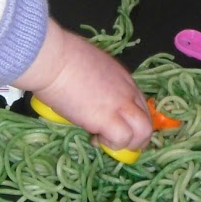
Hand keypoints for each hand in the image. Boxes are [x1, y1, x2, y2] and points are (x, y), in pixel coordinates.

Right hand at [19, 21, 151, 155]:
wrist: (53, 59)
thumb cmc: (62, 57)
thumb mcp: (91, 65)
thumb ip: (98, 81)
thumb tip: (89, 92)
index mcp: (123, 78)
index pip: (140, 104)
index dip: (130, 119)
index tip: (112, 123)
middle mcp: (127, 92)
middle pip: (147, 121)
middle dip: (135, 137)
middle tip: (114, 140)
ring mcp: (120, 106)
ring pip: (143, 132)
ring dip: (128, 143)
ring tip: (107, 143)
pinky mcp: (107, 119)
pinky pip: (121, 140)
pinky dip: (111, 144)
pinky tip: (94, 139)